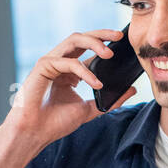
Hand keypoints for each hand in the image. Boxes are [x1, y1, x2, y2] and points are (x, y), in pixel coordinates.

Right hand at [5, 28, 138, 147]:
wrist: (35, 133)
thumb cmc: (56, 123)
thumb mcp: (90, 110)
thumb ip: (110, 101)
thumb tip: (132, 90)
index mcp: (70, 70)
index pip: (89, 49)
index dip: (105, 43)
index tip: (123, 43)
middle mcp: (60, 62)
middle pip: (82, 38)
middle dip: (101, 34)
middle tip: (119, 36)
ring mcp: (51, 62)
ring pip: (74, 41)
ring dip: (93, 43)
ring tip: (109, 53)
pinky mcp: (43, 66)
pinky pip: (67, 62)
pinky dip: (84, 71)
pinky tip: (96, 83)